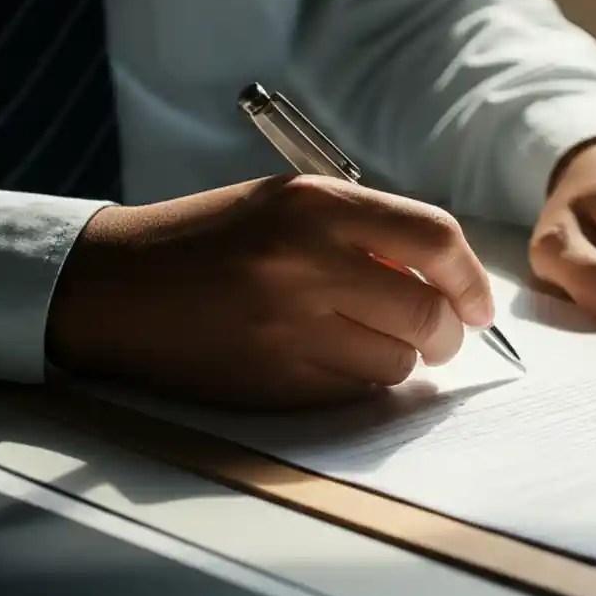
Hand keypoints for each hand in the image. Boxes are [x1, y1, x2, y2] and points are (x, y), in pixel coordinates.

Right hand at [47, 175, 493, 407]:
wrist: (116, 286)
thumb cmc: (212, 238)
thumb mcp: (288, 205)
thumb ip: (366, 233)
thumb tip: (445, 283)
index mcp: (318, 204)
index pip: (435, 238)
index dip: (472, 278)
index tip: (479, 304)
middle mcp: (310, 261)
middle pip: (429, 313)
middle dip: (450, 335)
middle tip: (443, 338)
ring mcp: (292, 326)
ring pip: (398, 362)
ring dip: (402, 359)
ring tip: (372, 342)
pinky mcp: (275, 380)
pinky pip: (355, 391)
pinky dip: (359, 381)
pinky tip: (329, 360)